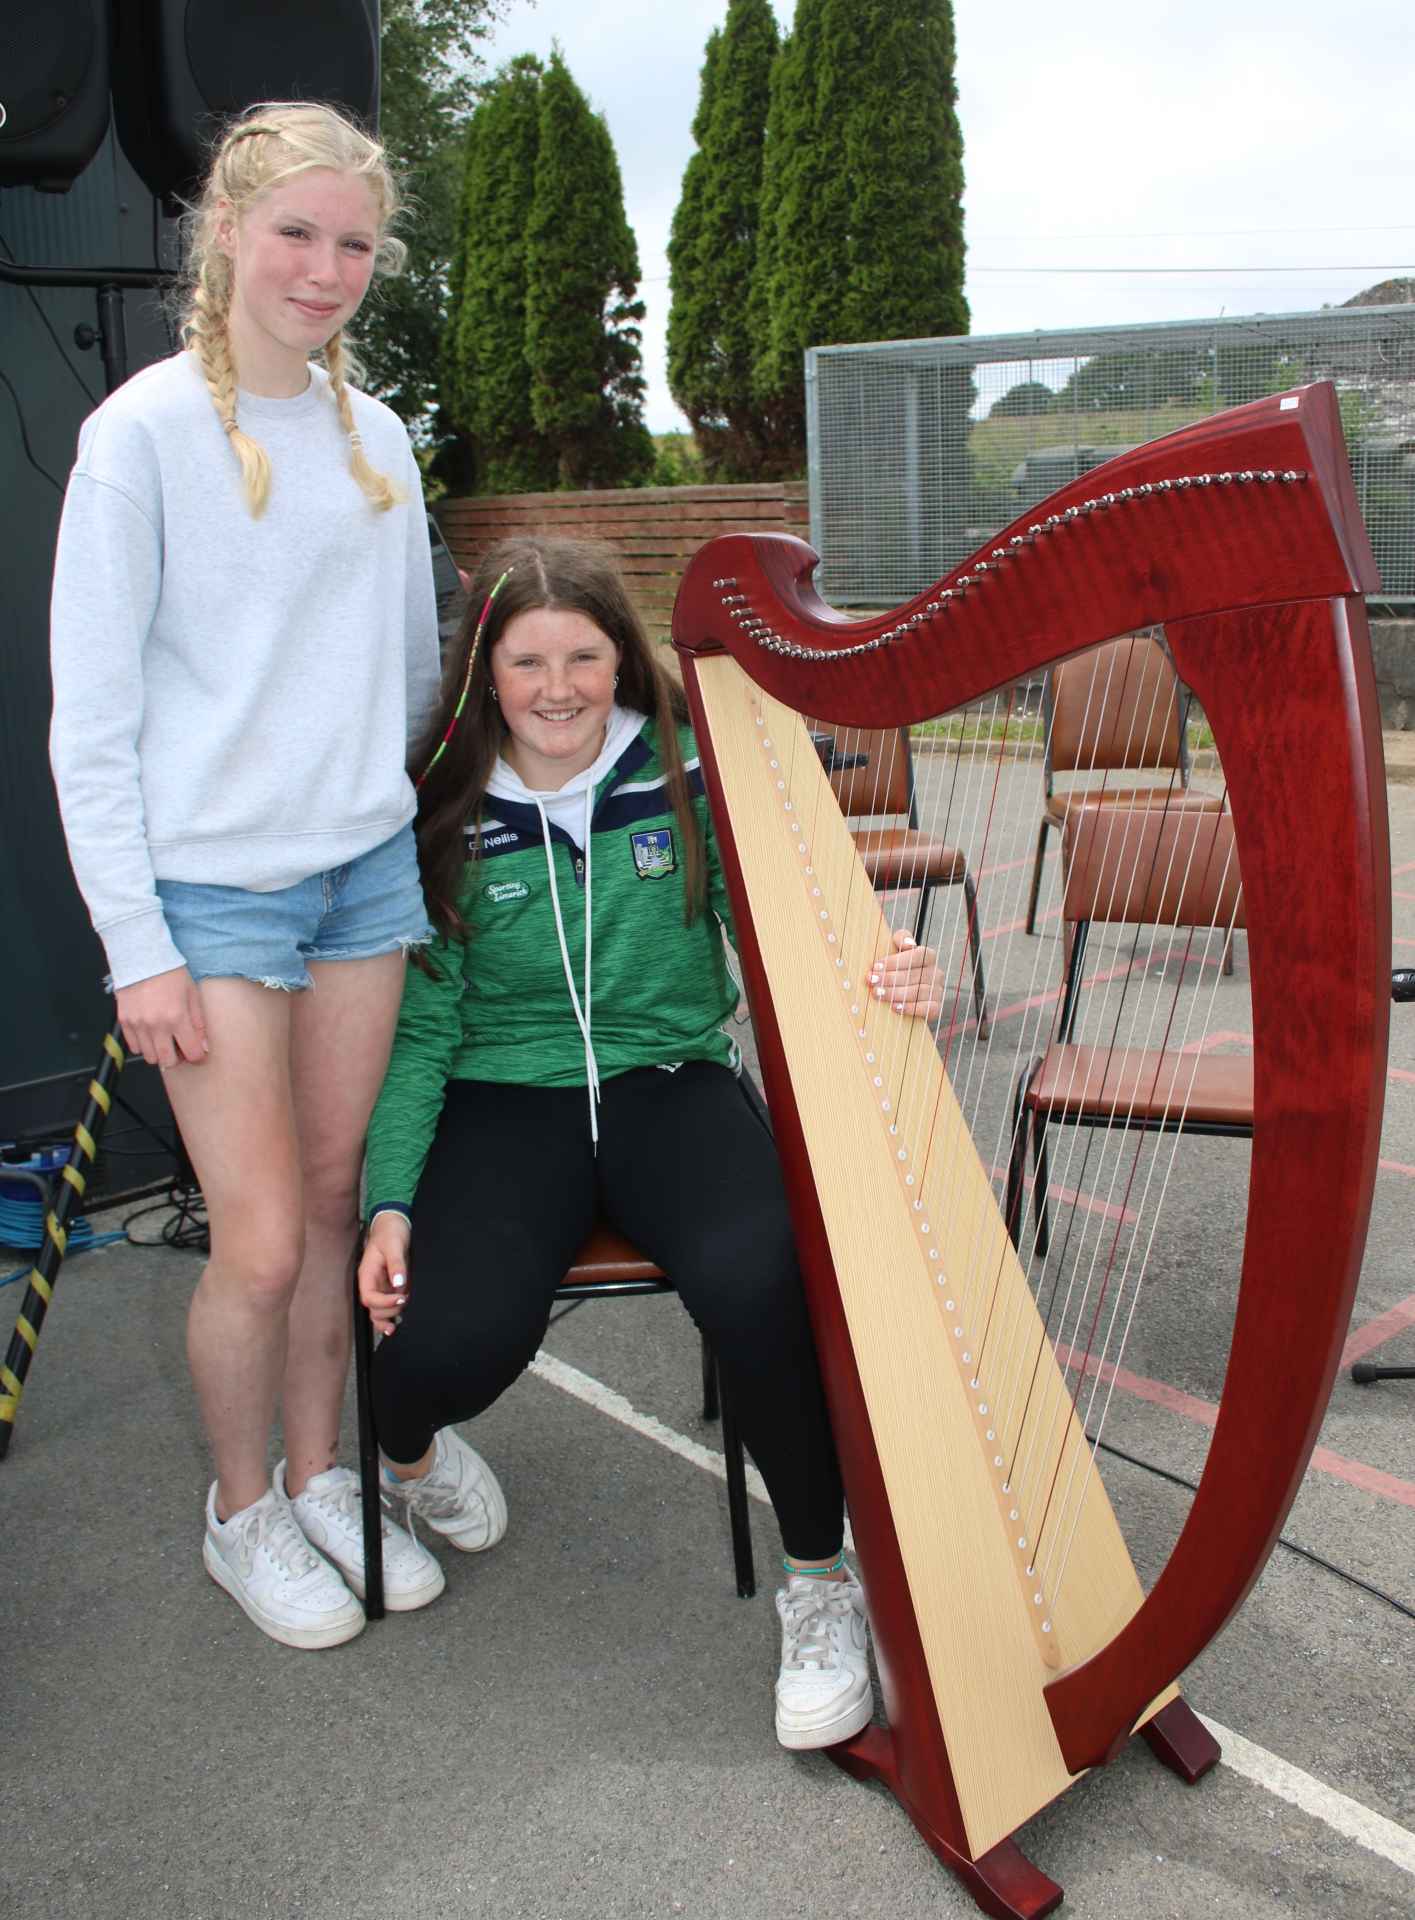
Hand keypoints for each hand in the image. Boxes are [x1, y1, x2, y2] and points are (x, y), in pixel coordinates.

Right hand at [115, 966, 208, 1067]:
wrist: (144, 958)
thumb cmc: (171, 975)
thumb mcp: (193, 995)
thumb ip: (199, 1023)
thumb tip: (204, 1047)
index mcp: (177, 1018)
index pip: (191, 1053)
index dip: (198, 1057)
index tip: (198, 1053)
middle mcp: (156, 1024)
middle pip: (168, 1062)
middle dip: (177, 1058)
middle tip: (180, 1047)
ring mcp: (138, 1024)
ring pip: (150, 1057)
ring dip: (159, 1052)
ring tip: (164, 1038)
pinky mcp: (125, 1022)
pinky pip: (134, 1047)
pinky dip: (144, 1045)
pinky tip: (151, 1033)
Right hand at [359, 1212, 411, 1336]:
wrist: (394, 1223)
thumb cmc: (391, 1231)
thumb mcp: (394, 1244)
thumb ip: (396, 1264)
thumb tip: (398, 1284)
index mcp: (367, 1274)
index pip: (369, 1297)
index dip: (384, 1302)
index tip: (401, 1297)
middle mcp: (372, 1283)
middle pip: (373, 1308)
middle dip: (389, 1310)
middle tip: (407, 1301)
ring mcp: (381, 1287)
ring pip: (379, 1311)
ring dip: (390, 1316)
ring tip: (404, 1316)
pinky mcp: (390, 1287)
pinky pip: (388, 1306)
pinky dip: (393, 1314)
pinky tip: (401, 1321)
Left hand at [868, 929, 946, 1020]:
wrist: (908, 995)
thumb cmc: (900, 968)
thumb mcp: (899, 950)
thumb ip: (902, 939)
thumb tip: (907, 944)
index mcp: (929, 956)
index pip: (915, 956)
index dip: (895, 961)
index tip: (875, 966)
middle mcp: (935, 973)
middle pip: (912, 975)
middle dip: (889, 978)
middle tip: (871, 981)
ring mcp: (937, 991)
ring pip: (916, 992)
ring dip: (895, 993)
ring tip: (877, 993)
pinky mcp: (936, 1007)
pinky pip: (926, 1009)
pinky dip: (910, 1008)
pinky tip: (895, 1007)